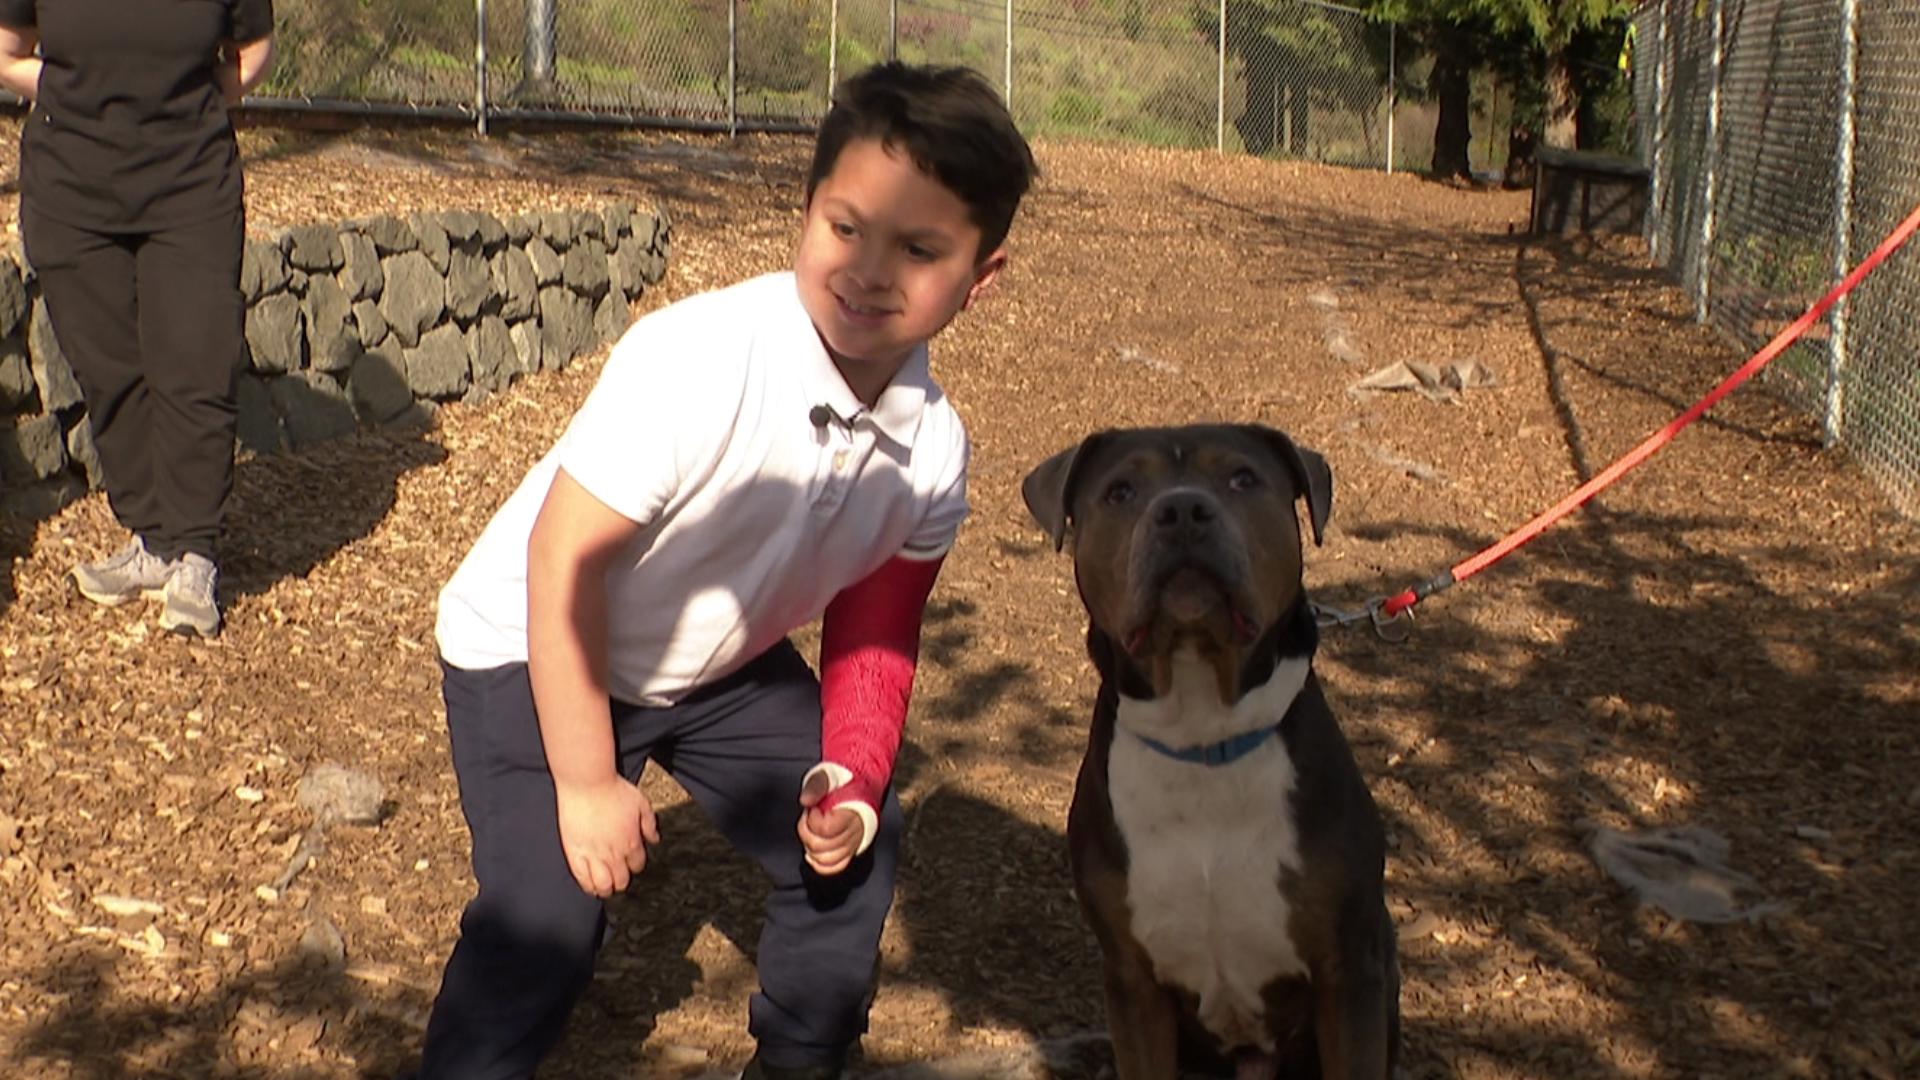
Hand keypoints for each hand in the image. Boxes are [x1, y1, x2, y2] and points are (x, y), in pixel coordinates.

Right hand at [555, 775, 658, 897]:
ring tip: (606, 887)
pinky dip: (588, 886)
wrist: (587, 783)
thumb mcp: (641, 803)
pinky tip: (591, 886)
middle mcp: (614, 853)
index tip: (630, 862)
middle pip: (622, 879)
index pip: (638, 865)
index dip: (635, 865)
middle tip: (618, 876)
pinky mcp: (575, 854)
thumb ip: (649, 823)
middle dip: (622, 880)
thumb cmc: (613, 789)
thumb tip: (655, 839)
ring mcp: (593, 855)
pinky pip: (582, 878)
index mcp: (632, 842)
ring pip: (603, 884)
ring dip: (606, 888)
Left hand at [797, 769, 865, 875]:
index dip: (812, 821)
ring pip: (827, 859)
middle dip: (808, 833)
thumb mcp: (826, 775)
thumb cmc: (840, 782)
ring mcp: (854, 844)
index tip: (813, 809)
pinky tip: (812, 851)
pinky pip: (835, 867)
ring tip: (811, 832)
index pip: (826, 829)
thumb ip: (815, 786)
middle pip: (823, 847)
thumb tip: (805, 801)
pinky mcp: (850, 852)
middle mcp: (856, 832)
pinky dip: (819, 863)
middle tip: (810, 818)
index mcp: (853, 812)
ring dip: (811, 848)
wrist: (858, 786)